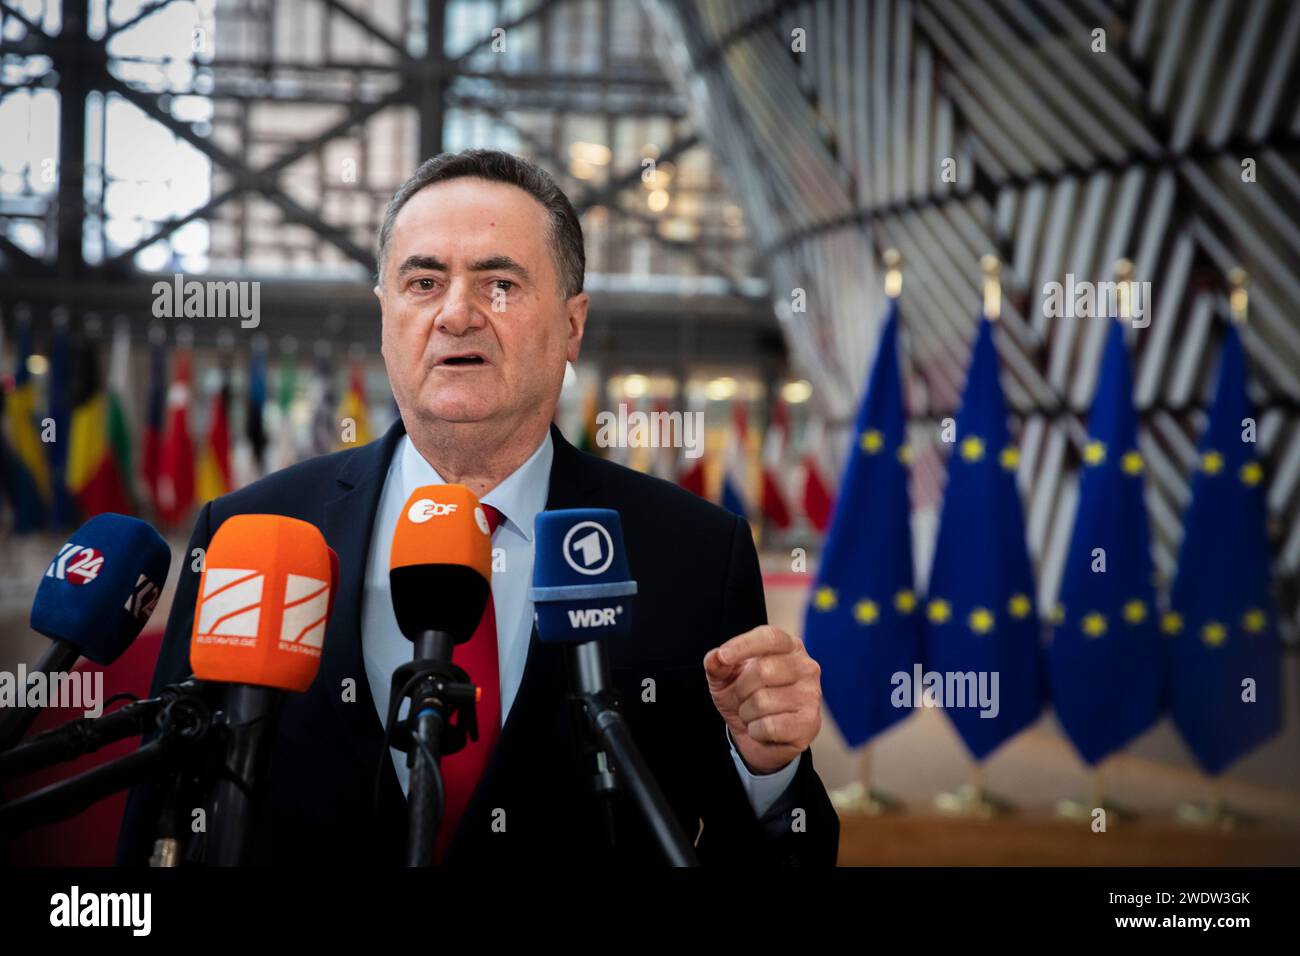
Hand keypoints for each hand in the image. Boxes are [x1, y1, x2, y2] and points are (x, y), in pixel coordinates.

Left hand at [703, 625, 821, 774]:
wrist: (758, 737)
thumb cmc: (745, 698)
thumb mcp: (724, 678)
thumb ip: (717, 663)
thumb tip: (715, 658)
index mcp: (789, 647)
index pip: (770, 637)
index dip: (744, 645)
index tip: (723, 656)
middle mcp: (806, 667)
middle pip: (762, 670)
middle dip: (741, 689)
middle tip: (743, 698)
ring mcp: (811, 695)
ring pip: (762, 702)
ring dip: (747, 713)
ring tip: (754, 715)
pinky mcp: (810, 723)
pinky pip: (770, 727)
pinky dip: (756, 731)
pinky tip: (763, 730)